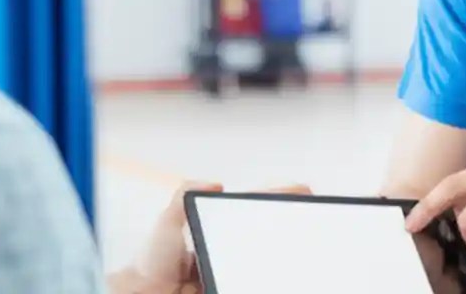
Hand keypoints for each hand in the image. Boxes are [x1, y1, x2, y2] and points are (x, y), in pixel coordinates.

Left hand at [109, 181, 312, 293]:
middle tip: (315, 215)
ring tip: (307, 243)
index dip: (278, 199)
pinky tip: (289, 273)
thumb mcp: (166, 222)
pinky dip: (274, 277)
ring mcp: (232, 272)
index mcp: (217, 231)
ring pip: (268, 261)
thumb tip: (214, 183)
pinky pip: (257, 279)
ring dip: (288, 254)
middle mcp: (229, 251)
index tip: (302, 190)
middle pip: (269, 234)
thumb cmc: (150, 264)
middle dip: (294, 223)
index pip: (254, 210)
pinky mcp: (232, 284)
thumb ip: (184, 197)